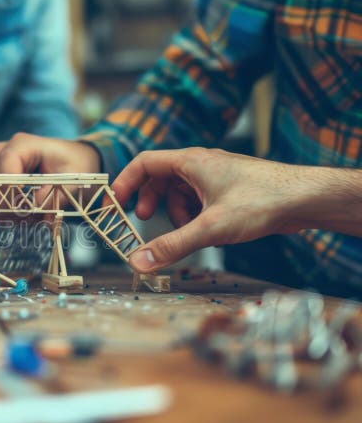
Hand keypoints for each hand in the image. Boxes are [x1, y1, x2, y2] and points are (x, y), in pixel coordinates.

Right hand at [0, 133, 100, 218]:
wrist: (76, 161)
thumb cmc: (75, 164)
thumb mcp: (73, 179)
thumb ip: (56, 193)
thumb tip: (34, 206)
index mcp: (24, 144)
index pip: (5, 162)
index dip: (8, 186)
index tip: (20, 207)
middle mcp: (5, 151)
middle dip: (3, 203)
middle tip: (22, 220)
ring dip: (2, 210)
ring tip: (26, 220)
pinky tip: (15, 221)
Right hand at [112, 148, 308, 272]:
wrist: (306, 199)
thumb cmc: (263, 200)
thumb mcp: (209, 228)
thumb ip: (171, 246)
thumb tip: (139, 261)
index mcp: (191, 161)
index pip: (145, 162)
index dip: (126, 181)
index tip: (116, 202)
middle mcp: (202, 164)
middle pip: (161, 177)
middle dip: (151, 200)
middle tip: (146, 220)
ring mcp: (216, 176)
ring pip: (181, 189)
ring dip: (175, 210)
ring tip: (185, 229)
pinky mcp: (229, 190)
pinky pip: (199, 198)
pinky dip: (194, 214)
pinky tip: (207, 231)